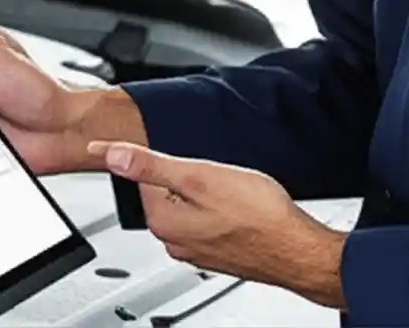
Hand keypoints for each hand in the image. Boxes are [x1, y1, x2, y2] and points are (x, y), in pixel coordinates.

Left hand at [89, 141, 347, 309]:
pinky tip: (242, 210)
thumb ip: (150, 166)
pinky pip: (209, 222)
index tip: (195, 163)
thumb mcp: (199, 176)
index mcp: (162, 221)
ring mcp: (196, 251)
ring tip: (235, 195)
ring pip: (191, 206)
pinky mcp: (217, 254)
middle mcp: (174, 241)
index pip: (146, 176)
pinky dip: (222, 212)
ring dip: (208, 195)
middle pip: (168, 192)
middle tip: (220, 179)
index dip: (174, 161)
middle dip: (191, 179)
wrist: (299, 251)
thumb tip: (109, 155)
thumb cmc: (259, 215)